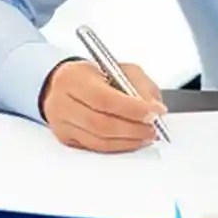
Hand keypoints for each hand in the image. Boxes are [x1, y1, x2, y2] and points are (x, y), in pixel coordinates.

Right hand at [38, 59, 166, 152]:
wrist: (64, 86)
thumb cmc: (93, 76)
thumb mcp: (119, 68)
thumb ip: (139, 84)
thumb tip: (153, 107)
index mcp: (74, 79)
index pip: (104, 98)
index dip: (133, 109)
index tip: (155, 112)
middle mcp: (62, 103)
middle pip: (101, 124)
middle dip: (133, 128)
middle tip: (154, 127)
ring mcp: (62, 125)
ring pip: (99, 141)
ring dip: (129, 141)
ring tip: (147, 135)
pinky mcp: (66, 140)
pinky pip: (96, 148)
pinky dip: (119, 146)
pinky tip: (133, 140)